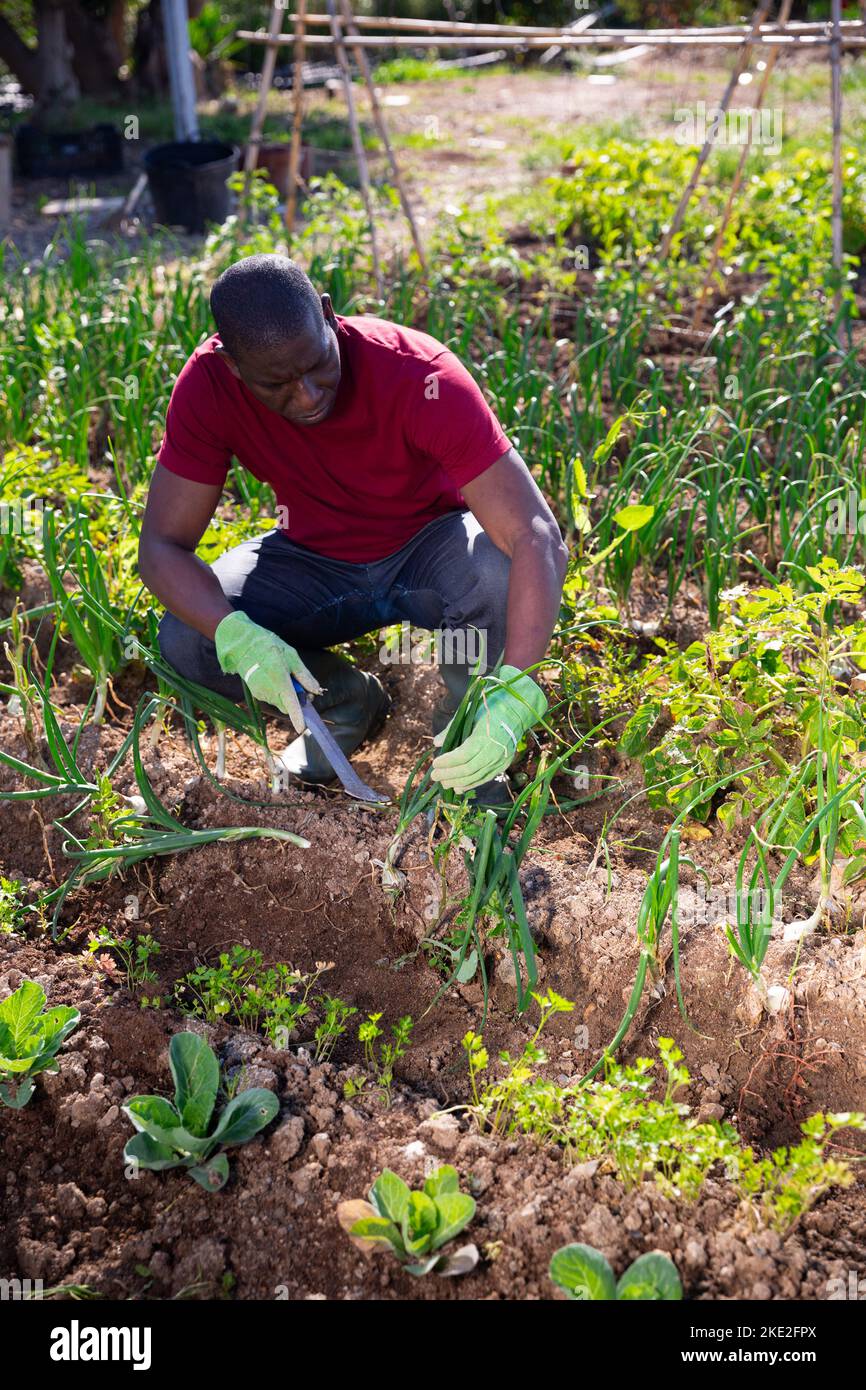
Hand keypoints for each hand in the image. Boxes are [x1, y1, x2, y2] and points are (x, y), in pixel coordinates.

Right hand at [214, 610, 321, 732]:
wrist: (243, 645)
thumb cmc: (270, 647)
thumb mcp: (291, 656)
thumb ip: (304, 676)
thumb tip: (316, 690)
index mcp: (279, 680)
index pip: (290, 704)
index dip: (297, 717)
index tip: (302, 728)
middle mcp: (269, 690)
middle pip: (287, 706)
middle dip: (296, 701)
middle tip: (300, 686)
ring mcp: (261, 693)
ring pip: (280, 702)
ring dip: (286, 695)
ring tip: (283, 676)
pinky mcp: (256, 693)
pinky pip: (272, 698)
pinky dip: (277, 692)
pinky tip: (274, 678)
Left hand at [430, 665, 546, 793]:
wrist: (517, 711)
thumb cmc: (490, 708)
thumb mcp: (468, 712)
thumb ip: (451, 729)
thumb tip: (436, 743)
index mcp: (484, 737)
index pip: (462, 756)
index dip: (447, 762)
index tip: (434, 763)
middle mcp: (494, 751)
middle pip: (468, 769)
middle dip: (449, 775)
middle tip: (434, 776)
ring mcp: (500, 760)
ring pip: (476, 777)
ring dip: (458, 782)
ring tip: (443, 783)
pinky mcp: (503, 764)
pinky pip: (486, 778)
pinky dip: (472, 784)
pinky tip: (459, 788)